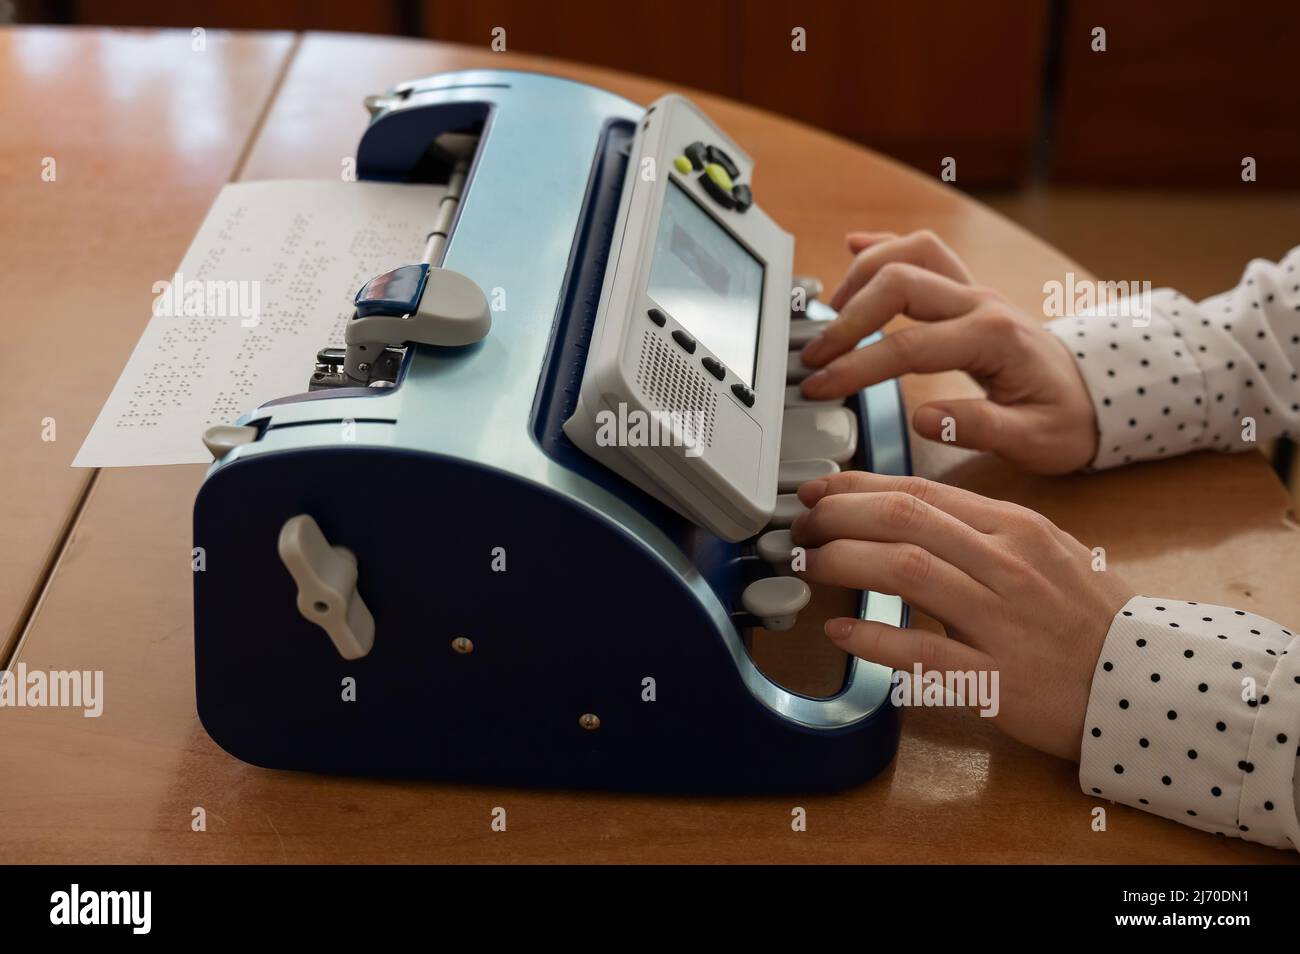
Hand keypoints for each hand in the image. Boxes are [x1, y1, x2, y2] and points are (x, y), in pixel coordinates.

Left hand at [791, 471, 1135, 760]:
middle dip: (838, 516)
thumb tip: (908, 513)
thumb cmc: (1089, 617)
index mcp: (1015, 529)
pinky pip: (924, 652)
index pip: (919, 492)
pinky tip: (841, 630)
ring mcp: (1002, 621)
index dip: (856, 488)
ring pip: (906, 570)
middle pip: (903, 519)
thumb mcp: (1045, 550)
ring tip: (810, 564)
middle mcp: (1007, 565)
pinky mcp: (998, 679)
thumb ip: (981, 530)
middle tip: (802, 527)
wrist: (1149, 681)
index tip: (819, 492)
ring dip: (843, 561)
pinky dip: (874, 638)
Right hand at [799, 230, 1098, 473]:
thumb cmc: (1065, 420)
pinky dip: (885, 245)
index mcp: (994, 339)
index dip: (858, 366)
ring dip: (863, 275)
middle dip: (848, 317)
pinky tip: (854, 247)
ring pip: (911, 251)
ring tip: (831, 314)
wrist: (1095, 396)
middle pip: (900, 281)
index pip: (909, 346)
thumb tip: (924, 418)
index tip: (822, 385)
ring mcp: (973, 290)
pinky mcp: (966, 290)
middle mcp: (981, 302)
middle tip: (815, 353)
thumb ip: (980, 428)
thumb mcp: (1035, 440)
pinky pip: (924, 250)